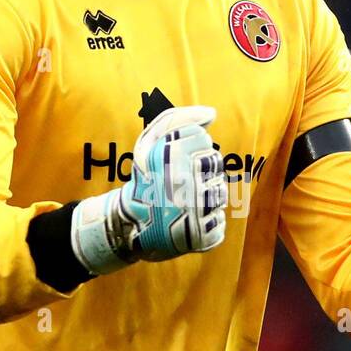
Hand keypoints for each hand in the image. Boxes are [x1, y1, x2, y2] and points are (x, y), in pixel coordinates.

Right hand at [71, 105, 226, 275]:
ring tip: (183, 204)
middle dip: (200, 173)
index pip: (204, 141)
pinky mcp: (202, 237)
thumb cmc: (144, 180)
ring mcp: (195, 213)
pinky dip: (207, 225)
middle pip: (215, 167)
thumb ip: (177, 120)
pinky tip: (188, 223)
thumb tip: (212, 113)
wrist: (130, 225)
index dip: (190, 151)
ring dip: (206, 199)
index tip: (174, 163)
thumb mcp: (150, 143)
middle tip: (178, 185)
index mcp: (172, 158)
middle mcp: (185, 184)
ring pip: (220, 195)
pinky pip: (219, 224)